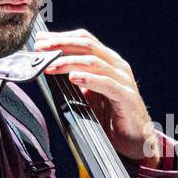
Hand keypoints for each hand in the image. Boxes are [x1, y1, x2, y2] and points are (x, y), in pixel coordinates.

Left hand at [33, 28, 160, 165]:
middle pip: (87, 46)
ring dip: (68, 62)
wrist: (137, 140)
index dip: (62, 37)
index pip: (85, 40)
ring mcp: (124, 80)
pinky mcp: (127, 97)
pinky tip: (74, 78)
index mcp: (108, 62)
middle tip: (40, 47)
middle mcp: (117, 66)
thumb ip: (76, 80)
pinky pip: (107, 84)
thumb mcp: (90, 94)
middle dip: (61, 44)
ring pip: (94, 62)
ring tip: (50, 66)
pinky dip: (89, 79)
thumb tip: (50, 70)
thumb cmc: (112, 117)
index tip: (40, 39)